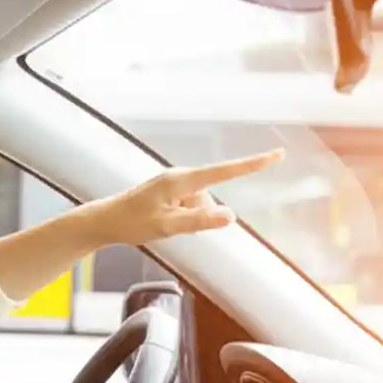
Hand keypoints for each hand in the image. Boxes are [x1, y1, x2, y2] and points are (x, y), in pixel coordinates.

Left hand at [82, 148, 284, 245]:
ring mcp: (175, 182)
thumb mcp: (167, 227)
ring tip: (159, 223)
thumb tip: (232, 216)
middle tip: (167, 226)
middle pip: (209, 199)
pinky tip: (160, 221)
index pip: (224, 172)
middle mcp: (181, 176)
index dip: (253, 164)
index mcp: (181, 180)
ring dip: (188, 219)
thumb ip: (200, 221)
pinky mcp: (171, 189)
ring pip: (200, 205)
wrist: (105, 220)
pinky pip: (189, 205)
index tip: (277, 155)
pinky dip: (182, 217)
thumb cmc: (132, 223)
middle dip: (199, 217)